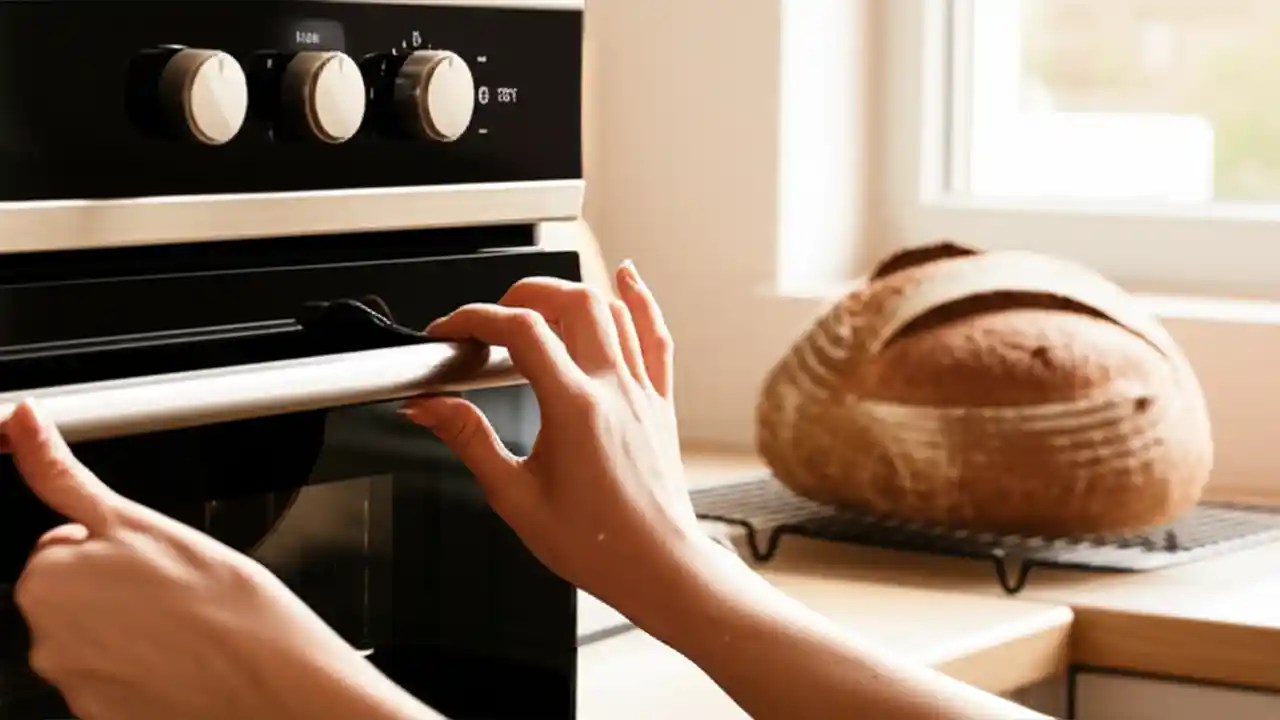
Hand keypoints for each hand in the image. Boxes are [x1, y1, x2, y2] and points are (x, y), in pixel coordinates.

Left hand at [2, 403, 434, 719]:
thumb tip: (22, 420)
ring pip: (98, 637)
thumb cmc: (222, 602)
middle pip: (75, 595)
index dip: (115, 546)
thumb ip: (63, 475)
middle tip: (175, 588)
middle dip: (117, 587)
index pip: (63, 547)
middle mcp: (46, 639)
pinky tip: (183, 660)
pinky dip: (144, 670)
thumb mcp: (139, 521)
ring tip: (187, 626)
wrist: (272, 681)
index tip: (155, 557)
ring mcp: (75, 683)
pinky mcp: (104, 716)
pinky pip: (116, 680)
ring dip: (133, 629)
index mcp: (47, 580)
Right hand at [402, 262, 715, 620]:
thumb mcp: (514, 496)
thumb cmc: (596, 544)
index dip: (476, 319)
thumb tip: (429, 408)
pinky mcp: (660, 401)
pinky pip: (656, 335)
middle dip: (523, 294)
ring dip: (569, 294)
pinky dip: (639, 299)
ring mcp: (642, 390)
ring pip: (613, 310)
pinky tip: (626, 277)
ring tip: (535, 304)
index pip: (522, 331)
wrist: (658, 567)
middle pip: (572, 300)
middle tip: (490, 319)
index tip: (451, 332)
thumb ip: (468, 441)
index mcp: (575, 408)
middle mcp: (614, 388)